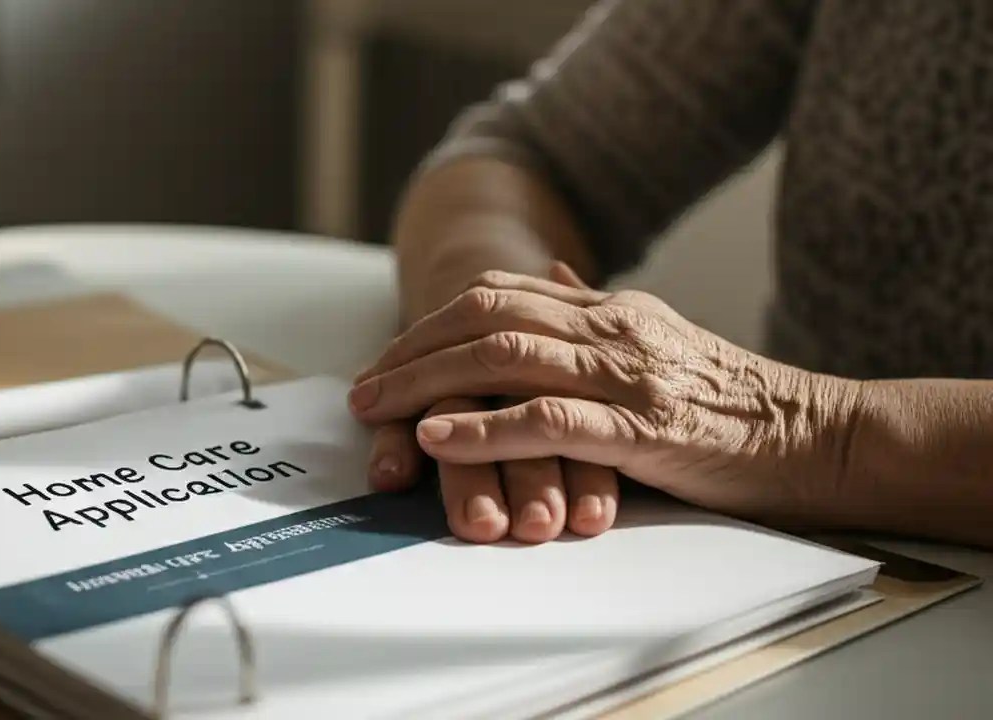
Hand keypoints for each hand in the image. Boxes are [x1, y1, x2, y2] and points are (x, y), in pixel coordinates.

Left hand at [351, 266, 861, 524]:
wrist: (814, 433)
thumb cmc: (730, 397)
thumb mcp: (657, 334)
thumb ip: (595, 305)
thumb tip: (548, 269)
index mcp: (609, 308)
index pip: (499, 296)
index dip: (431, 323)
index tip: (387, 356)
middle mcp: (610, 327)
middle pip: (486, 318)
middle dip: (413, 351)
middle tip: (361, 387)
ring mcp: (627, 373)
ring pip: (506, 358)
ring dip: (430, 381)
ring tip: (376, 407)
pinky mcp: (644, 427)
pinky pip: (549, 419)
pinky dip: (485, 425)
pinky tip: (437, 435)